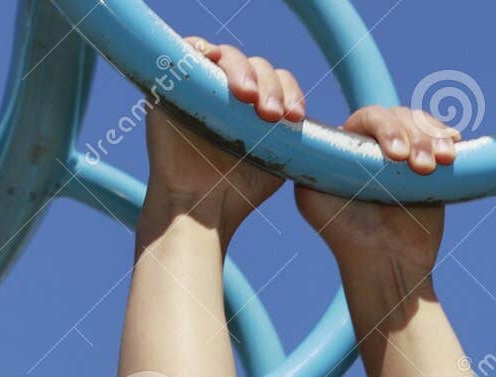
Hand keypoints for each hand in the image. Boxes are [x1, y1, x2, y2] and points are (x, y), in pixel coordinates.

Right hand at [143, 36, 304, 238]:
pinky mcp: (172, 82)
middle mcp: (230, 92)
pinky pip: (187, 50)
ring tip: (248, 97)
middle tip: (270, 114)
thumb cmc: (238, 191)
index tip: (296, 117)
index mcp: (257, 107)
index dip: (290, 92)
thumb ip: (294, 136)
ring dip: (241, 70)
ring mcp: (201, 85)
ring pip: (226, 56)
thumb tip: (323, 125)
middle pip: (256, 66)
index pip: (280, 82)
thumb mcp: (278, 160)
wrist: (198, 209)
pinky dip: (201, 49)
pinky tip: (214, 64)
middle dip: (269, 85)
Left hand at [294, 106, 458, 289]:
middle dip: (415, 136)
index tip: (396, 156)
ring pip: (423, 125)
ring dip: (433, 138)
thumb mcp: (312, 198)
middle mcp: (377, 142)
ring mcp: (407, 152)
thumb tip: (305, 132)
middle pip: (399, 117)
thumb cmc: (346, 234)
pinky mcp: (432, 165)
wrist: (386, 263)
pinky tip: (454, 145)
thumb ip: (308, 163)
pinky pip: (442, 139)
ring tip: (442, 162)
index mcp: (348, 143)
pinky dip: (448, 139)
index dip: (386, 128)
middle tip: (420, 166)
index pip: (369, 118)